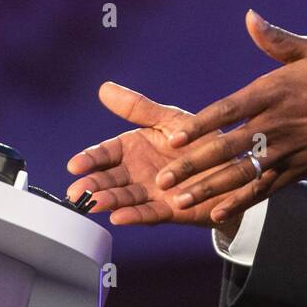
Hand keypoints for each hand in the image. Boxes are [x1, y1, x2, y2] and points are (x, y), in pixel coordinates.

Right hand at [66, 82, 262, 226]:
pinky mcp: (169, 209)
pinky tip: (118, 218)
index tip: (75, 165)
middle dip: (93, 185)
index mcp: (134, 148)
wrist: (231, 165)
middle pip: (110, 179)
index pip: (106, 153)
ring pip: (125, 197)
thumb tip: (105, 88)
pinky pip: (149, 213)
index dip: (90, 158)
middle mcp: (137, 172)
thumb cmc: (198, 140)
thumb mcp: (168, 119)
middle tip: (76, 191)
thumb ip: (138, 108)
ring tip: (94, 203)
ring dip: (109, 201)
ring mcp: (151, 192)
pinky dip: (134, 216)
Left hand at [154, 10, 306, 222]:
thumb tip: (250, 17)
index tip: (174, 138)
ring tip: (178, 200)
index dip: (199, 125)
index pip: (228, 110)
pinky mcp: (299, 169)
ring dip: (209, 188)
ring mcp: (288, 150)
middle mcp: (277, 124)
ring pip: (241, 174)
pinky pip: (265, 189)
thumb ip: (277, 40)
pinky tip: (218, 213)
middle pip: (228, 147)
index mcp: (275, 92)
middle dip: (193, 165)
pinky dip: (241, 202)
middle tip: (163, 179)